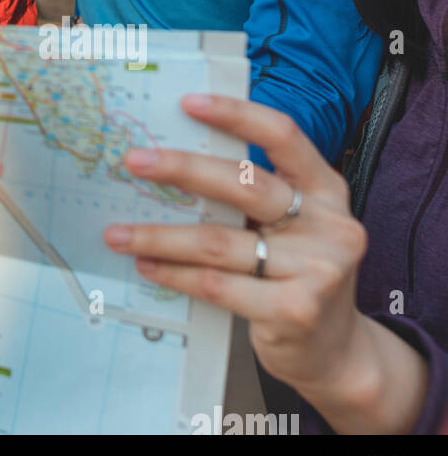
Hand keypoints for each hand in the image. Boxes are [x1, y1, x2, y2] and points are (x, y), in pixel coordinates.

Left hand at [101, 94, 423, 430]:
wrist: (336, 352)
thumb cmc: (297, 274)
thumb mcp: (290, 226)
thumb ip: (251, 197)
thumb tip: (168, 162)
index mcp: (327, 190)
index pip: (284, 136)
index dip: (236, 114)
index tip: (187, 102)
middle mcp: (331, 225)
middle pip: (245, 185)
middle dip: (181, 168)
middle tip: (134, 161)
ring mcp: (318, 270)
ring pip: (220, 242)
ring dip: (159, 236)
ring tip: (118, 233)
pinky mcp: (296, 311)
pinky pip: (217, 284)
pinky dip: (175, 273)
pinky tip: (147, 266)